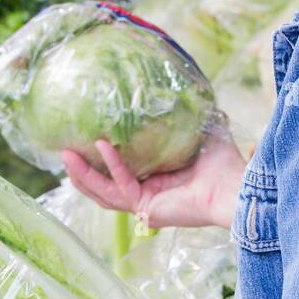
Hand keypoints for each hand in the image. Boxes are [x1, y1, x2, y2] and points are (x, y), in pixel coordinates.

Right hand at [62, 133, 245, 229]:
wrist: (235, 186)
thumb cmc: (224, 163)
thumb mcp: (202, 132)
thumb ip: (193, 116)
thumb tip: (193, 91)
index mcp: (157, 181)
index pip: (120, 175)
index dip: (99, 163)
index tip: (83, 142)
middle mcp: (147, 195)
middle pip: (103, 189)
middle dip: (80, 173)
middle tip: (63, 151)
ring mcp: (145, 204)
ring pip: (103, 193)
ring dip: (82, 176)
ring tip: (65, 155)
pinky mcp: (146, 207)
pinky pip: (121, 186)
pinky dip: (110, 166)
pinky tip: (101, 146)